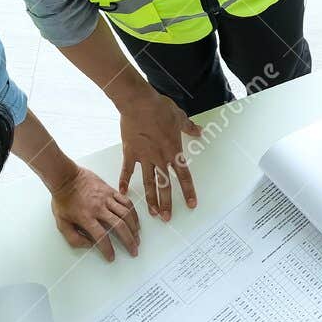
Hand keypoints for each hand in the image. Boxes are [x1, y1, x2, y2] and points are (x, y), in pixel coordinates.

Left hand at [49, 165, 140, 260]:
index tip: (112, 257)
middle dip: (129, 241)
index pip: (101, 237)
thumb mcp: (60, 222)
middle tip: (133, 251)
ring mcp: (106, 198)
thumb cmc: (62, 199)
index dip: (108, 250)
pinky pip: (126, 201)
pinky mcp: (110, 190)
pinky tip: (135, 221)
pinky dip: (133, 212)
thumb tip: (89, 245)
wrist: (65, 177)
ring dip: (134, 228)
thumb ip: (73, 238)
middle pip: (119, 226)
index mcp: (86, 217)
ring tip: (137, 238)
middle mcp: (98, 208)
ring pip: (126, 214)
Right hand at [116, 85, 201, 219]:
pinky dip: (124, 181)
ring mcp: (144, 157)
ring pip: (148, 183)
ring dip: (150, 199)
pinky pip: (127, 170)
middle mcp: (160, 158)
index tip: (191, 204)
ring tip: (151, 213)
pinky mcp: (130, 152)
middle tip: (167, 218)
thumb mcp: (179, 116)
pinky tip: (122, 193)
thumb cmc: (159, 108)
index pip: (184, 176)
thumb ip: (189, 127)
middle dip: (167, 203)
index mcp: (174, 151)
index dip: (188, 191)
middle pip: (165, 185)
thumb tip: (199, 130)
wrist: (138, 103)